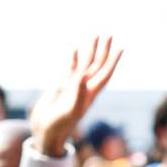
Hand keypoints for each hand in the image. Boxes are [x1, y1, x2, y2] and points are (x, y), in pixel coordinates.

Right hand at [29, 36, 122, 157]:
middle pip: (98, 66)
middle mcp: (84, 88)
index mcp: (90, 94)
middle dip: (104, 51)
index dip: (113, 62)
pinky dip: (74, 59)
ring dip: (91, 51)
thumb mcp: (70, 110)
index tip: (120, 48)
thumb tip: (83, 76)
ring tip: (96, 37)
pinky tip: (75, 50)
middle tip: (108, 35)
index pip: (105, 74)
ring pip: (86, 65)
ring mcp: (74, 86)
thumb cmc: (59, 125)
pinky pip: (71, 69)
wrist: (46, 131)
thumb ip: (78, 93)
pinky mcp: (62, 86)